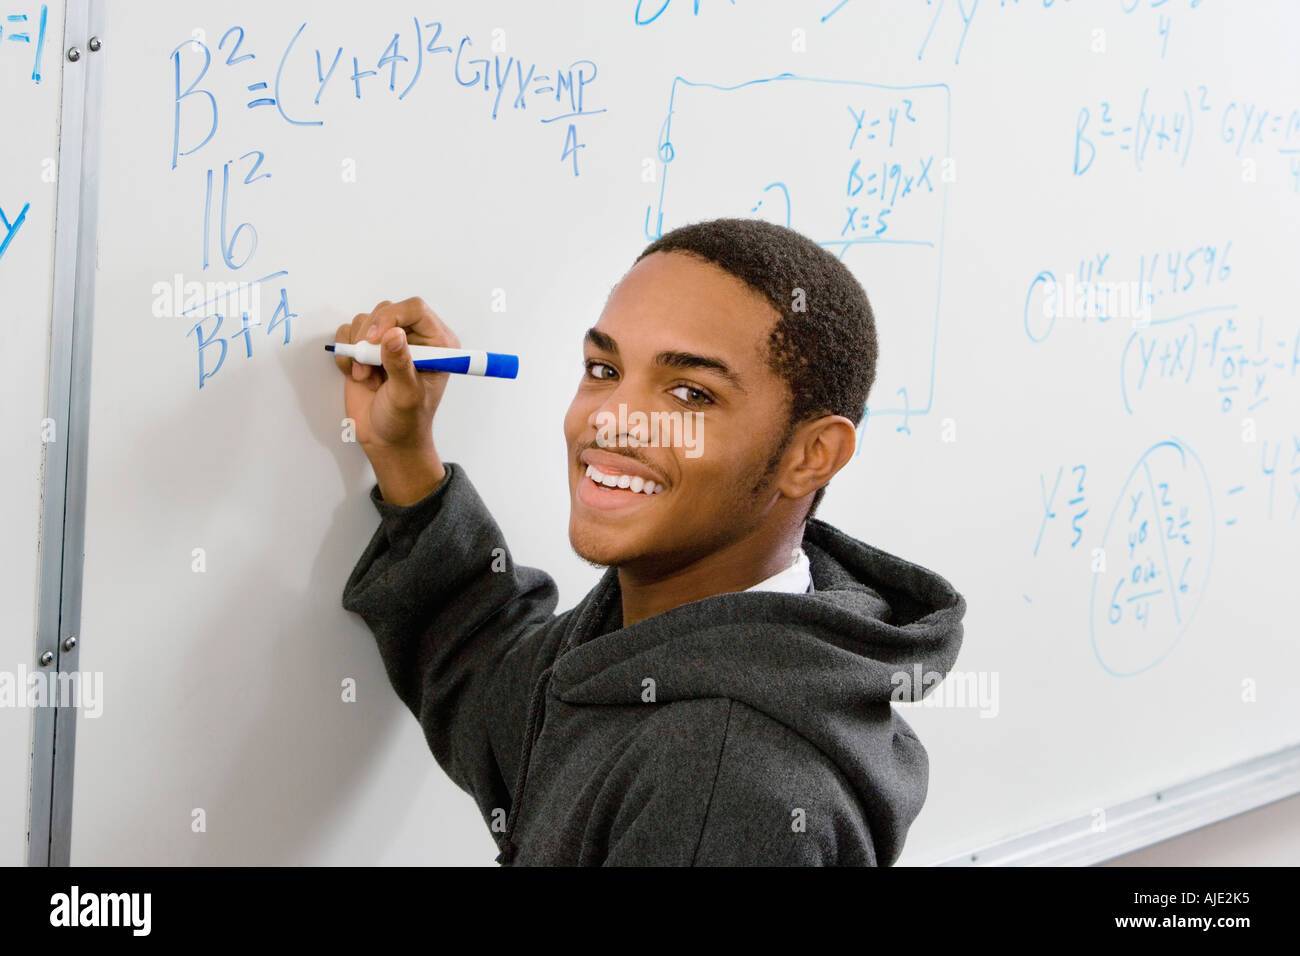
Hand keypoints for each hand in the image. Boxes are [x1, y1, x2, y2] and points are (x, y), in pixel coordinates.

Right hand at [334, 297, 454, 503]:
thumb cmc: (406, 421)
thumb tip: (393, 334)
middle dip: (370, 336)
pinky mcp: (367, 350)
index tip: (375, 339)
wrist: (386, 440)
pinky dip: (346, 353)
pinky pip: (348, 333)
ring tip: (366, 376)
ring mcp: (389, 343)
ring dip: (358, 349)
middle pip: (387, 310)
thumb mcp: (407, 395)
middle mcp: (415, 338)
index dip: (391, 317)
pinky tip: (356, 374)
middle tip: (367, 366)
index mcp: (437, 344)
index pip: (415, 309)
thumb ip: (400, 364)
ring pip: (365, 321)